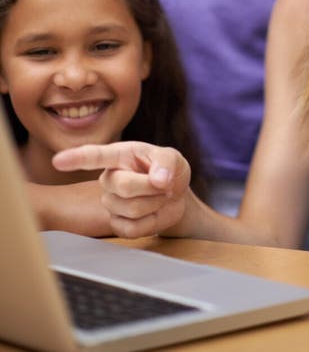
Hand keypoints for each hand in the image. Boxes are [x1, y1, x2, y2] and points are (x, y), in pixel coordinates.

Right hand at [53, 142, 190, 237]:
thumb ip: (167, 163)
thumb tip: (159, 179)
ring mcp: (110, 202)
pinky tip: (152, 212)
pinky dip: (151, 222)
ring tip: (159, 196)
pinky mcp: (116, 223)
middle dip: (151, 187)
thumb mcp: (173, 158)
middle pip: (124, 186)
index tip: (58, 161)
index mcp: (119, 156)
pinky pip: (131, 228)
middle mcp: (110, 178)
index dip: (76, 158)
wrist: (176, 196)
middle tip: (164, 184)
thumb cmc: (169, 170)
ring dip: (154, 203)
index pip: (94, 156)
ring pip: (130, 209)